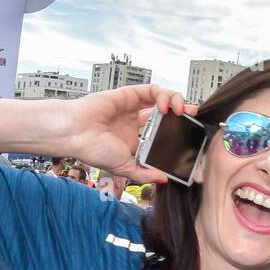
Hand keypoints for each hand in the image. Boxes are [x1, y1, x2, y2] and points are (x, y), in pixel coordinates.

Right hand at [63, 85, 198, 185]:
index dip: (177, 133)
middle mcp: (135, 122)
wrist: (76, 134)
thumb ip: (144, 174)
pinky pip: (151, 90)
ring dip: (176, 101)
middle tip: (193, 118)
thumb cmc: (92, 150)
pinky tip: (165, 106)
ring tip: (182, 110)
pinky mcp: (128, 94)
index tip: (189, 137)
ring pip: (161, 98)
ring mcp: (132, 107)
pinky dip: (162, 95)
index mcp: (135, 140)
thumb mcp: (125, 168)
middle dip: (182, 114)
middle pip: (166, 114)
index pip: (163, 134)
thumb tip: (164, 179)